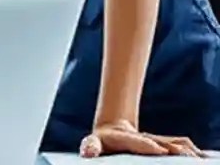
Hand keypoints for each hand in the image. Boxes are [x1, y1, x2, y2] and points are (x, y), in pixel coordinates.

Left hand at [79, 120, 205, 157]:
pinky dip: (191, 151)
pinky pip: (180, 146)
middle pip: (163, 142)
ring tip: (196, 158)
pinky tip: (200, 157)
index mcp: (126, 138)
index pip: (139, 141)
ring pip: (175, 143)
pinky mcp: (164, 144)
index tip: (161, 151)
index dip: (148, 145)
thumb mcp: (93, 143)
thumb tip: (88, 153)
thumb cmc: (102, 142)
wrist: (113, 130)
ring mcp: (156, 141)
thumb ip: (91, 147)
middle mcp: (145, 139)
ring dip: (185, 150)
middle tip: (184, 157)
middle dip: (174, 149)